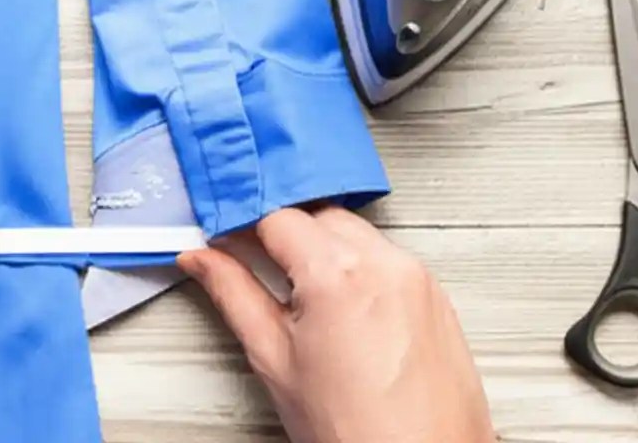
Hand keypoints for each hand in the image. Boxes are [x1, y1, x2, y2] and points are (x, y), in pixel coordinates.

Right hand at [179, 206, 494, 442]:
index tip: (221, 236)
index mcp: (338, 275)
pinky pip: (386, 257)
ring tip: (298, 294)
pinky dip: (356, 266)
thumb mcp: (275, 359)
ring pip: (353, 231)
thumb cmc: (358, 432)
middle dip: (281, 232)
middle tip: (250, 262)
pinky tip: (338, 306)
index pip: (276, 216)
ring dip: (320, 246)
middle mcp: (384, 264)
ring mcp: (415, 277)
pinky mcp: (434, 294)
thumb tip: (203, 261)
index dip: (241, 223)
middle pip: (316, 215)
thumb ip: (233, 295)